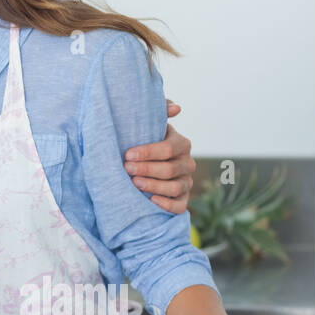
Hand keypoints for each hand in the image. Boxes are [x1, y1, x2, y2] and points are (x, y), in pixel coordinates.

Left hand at [124, 99, 195, 213]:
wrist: (143, 160)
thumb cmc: (144, 138)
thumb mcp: (151, 123)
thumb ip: (161, 111)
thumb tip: (176, 108)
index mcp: (181, 144)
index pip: (168, 149)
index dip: (148, 152)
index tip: (128, 154)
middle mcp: (187, 163)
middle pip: (169, 169)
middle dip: (146, 169)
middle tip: (127, 168)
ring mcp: (186, 182)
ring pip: (174, 188)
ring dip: (154, 186)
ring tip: (135, 183)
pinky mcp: (182, 198)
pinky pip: (180, 206)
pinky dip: (167, 205)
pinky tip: (152, 201)